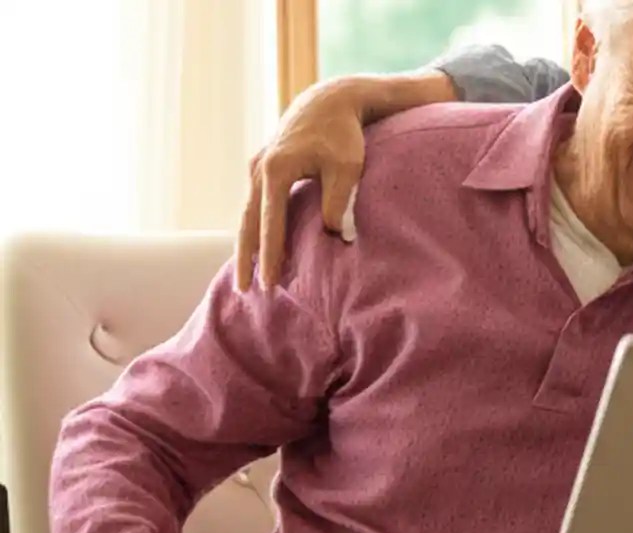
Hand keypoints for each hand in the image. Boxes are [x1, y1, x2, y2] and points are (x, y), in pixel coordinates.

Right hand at [237, 78, 366, 290]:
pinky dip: (253, 227)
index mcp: (277, 170)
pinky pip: (254, 204)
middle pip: (248, 222)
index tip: (269, 283)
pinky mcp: (263, 167)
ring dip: (245, 245)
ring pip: (247, 214)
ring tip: (244, 276)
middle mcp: (259, 169)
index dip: (269, 256)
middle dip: (246, 258)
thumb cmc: (343, 135)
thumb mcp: (347, 168)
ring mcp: (257, 167)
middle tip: (244, 290)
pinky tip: (254, 247)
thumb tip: (334, 235)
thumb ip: (338, 202)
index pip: (270, 223)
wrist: (330, 101)